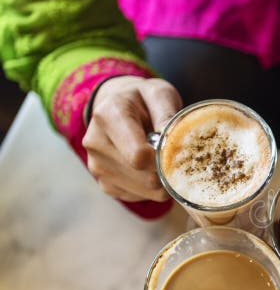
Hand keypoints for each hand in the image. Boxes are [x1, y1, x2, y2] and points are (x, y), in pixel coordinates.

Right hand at [82, 76, 181, 201]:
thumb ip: (166, 113)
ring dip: (162, 180)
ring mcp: (97, 166)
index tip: (174, 147)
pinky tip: (150, 167)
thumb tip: (170, 140)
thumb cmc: (143, 100)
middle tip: (172, 153)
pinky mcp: (105, 184)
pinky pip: (141, 197)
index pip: (139, 155)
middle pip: (146, 178)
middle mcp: (95, 143)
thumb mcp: (158, 93)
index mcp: (108, 116)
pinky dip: (152, 187)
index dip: (164, 158)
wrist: (118, 106)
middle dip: (167, 169)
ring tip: (159, 157)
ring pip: (147, 191)